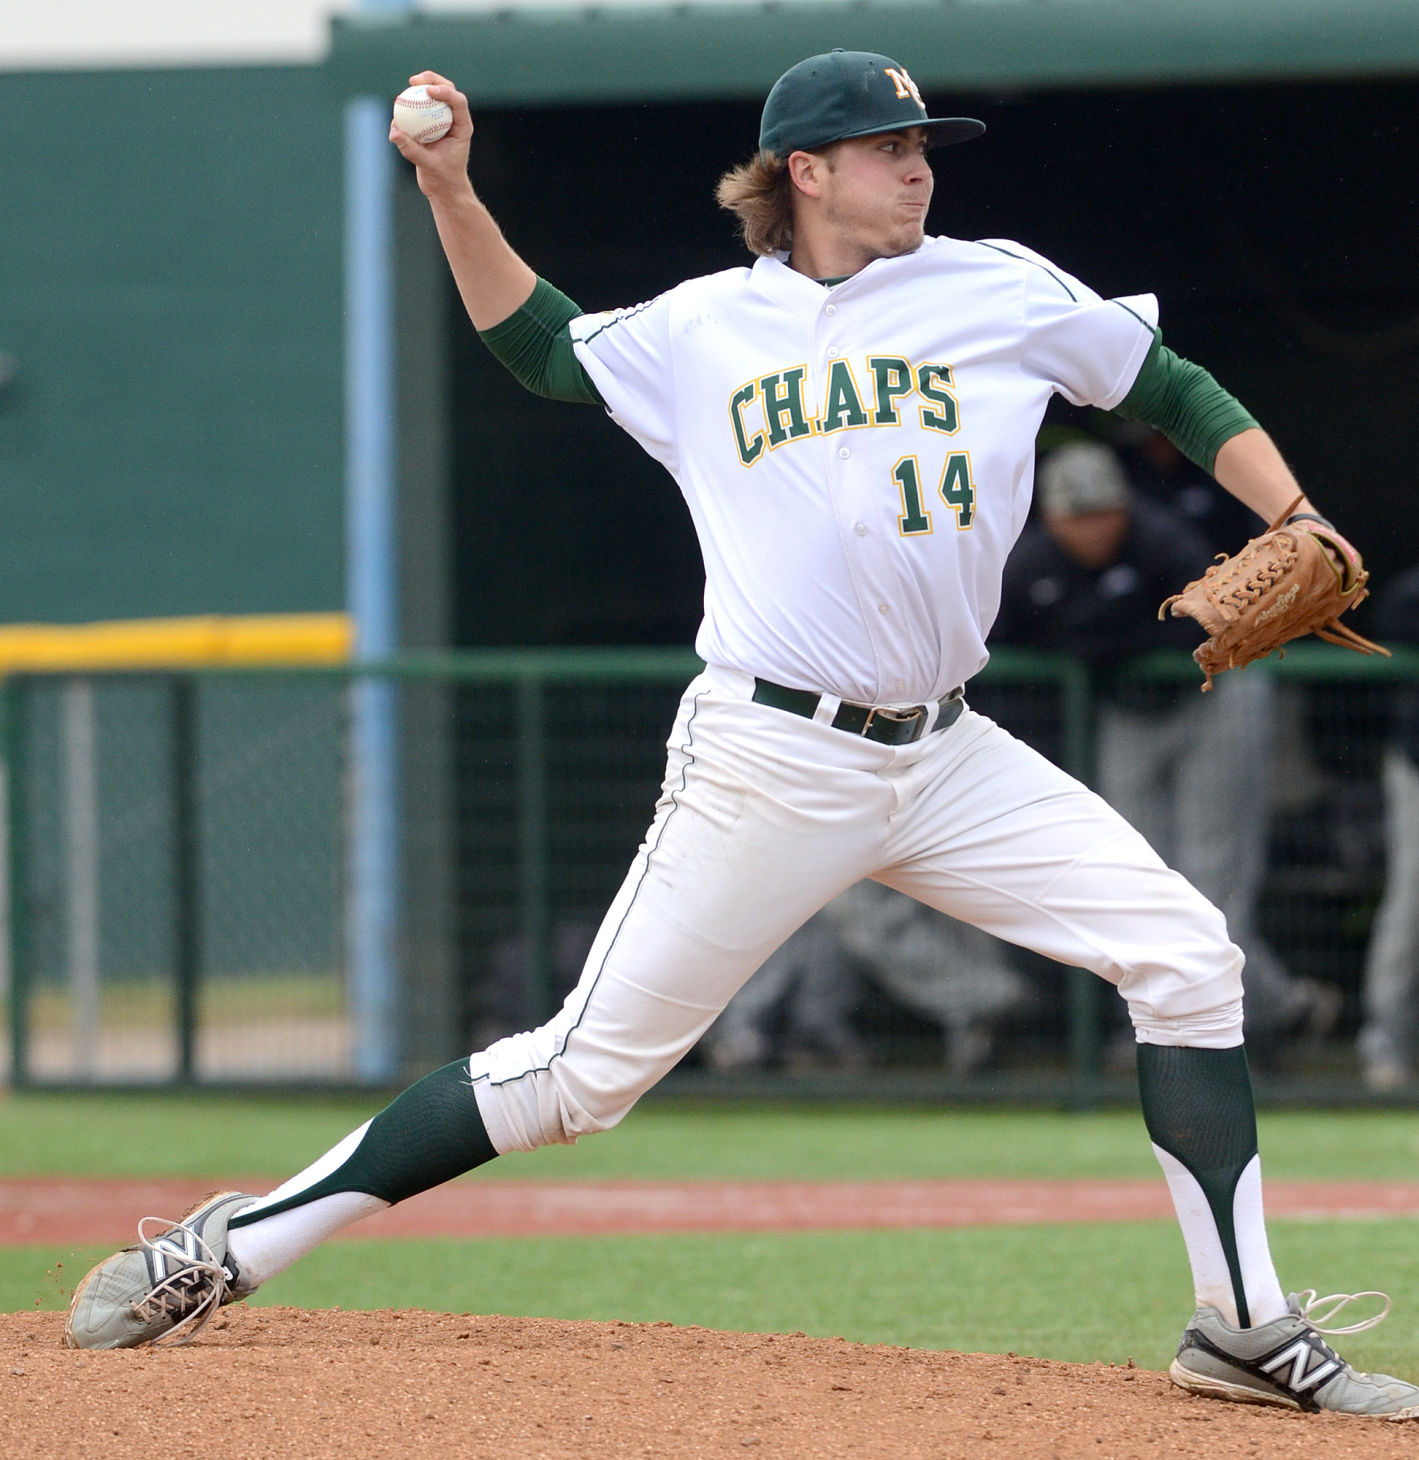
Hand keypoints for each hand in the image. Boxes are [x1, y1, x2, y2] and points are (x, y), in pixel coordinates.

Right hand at [389, 71, 473, 199]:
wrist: (444, 190)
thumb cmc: (443, 180)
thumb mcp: (428, 166)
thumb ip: (411, 149)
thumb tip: (393, 131)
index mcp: (462, 127)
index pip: (458, 102)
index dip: (444, 91)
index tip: (427, 91)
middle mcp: (454, 121)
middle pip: (446, 91)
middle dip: (432, 80)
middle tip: (414, 80)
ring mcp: (442, 122)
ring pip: (433, 98)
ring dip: (419, 88)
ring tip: (406, 88)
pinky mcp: (430, 127)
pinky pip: (420, 111)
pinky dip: (410, 107)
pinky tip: (397, 108)